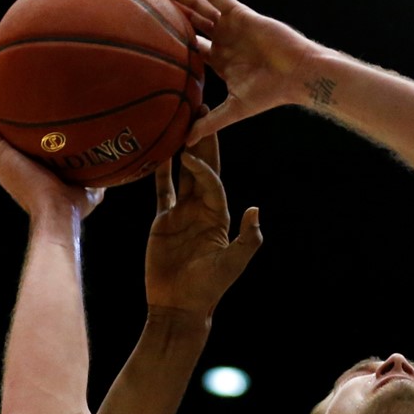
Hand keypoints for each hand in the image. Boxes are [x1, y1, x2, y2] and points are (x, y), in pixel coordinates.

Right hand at [0, 83, 103, 219]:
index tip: (24, 110)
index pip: (20, 146)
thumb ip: (93, 176)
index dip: (20, 130)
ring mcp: (2, 160)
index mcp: (26, 171)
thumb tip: (109, 167)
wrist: (59, 211)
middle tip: (0, 91)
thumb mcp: (87, 187)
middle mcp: (10, 165)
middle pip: (2, 134)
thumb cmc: (72, 206)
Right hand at [144, 133, 262, 318]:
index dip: (203, 167)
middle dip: (202, 141)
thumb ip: (248, 239)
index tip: (191, 155)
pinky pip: (162, 191)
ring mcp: (182, 213)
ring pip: (181, 174)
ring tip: (178, 121)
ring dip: (180, 150)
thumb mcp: (232, 264)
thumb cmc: (208, 288)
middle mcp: (202, 210)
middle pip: (201, 169)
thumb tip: (255, 209)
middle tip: (199, 108)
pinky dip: (160, 172)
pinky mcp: (163, 220)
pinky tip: (158, 152)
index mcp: (220, 217)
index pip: (212, 183)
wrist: (178, 305)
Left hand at [155, 0, 319, 143]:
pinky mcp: (241, 14)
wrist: (297, 76)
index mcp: (221, 60)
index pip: (191, 47)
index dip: (172, 40)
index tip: (149, 35)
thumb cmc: (270, 94)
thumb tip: (185, 143)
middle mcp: (224, 40)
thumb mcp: (234, 110)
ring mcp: (232, 26)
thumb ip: (209, 123)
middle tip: (145, 2)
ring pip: (199, 6)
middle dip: (170, 12)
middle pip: (191, 22)